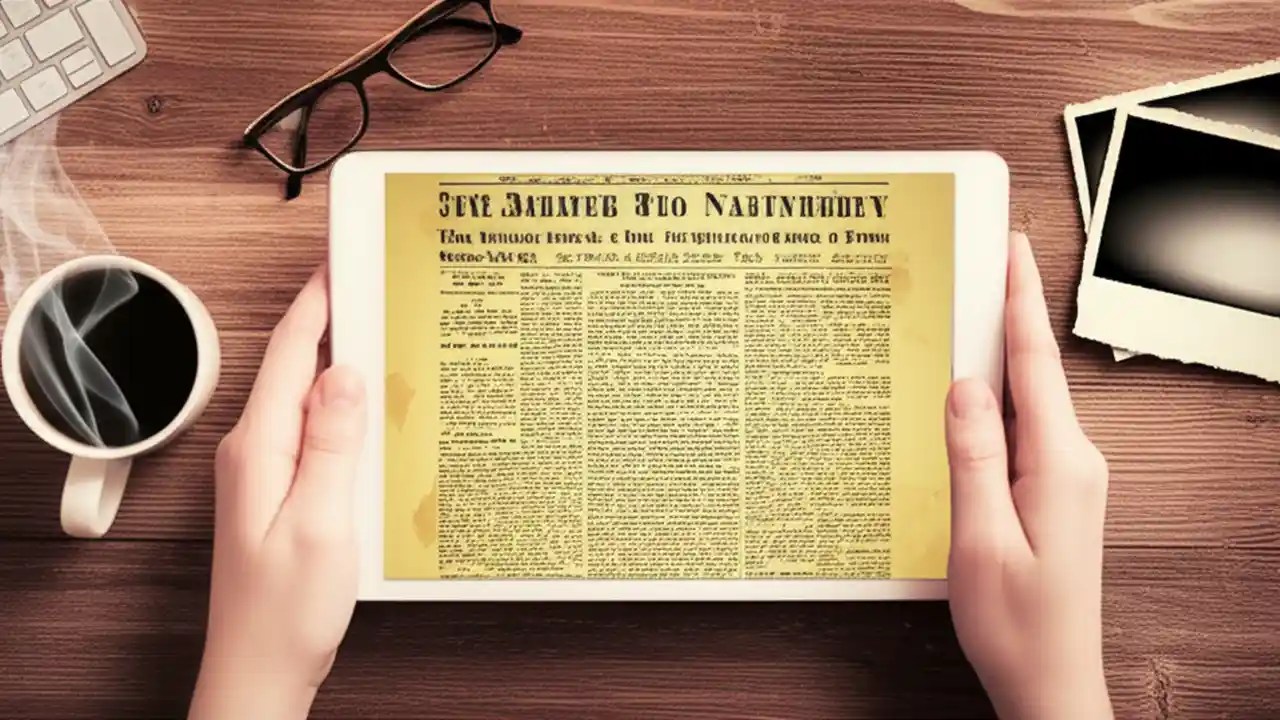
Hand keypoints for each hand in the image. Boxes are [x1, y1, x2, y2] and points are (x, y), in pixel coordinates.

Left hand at [189, 267, 367, 719]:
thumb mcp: (319, 522)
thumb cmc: (284, 610)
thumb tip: (346, 371)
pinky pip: (318, 431)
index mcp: (260, 446)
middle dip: (338, 318)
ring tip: (388, 334)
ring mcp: (269, 469)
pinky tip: (376, 412)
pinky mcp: (286, 490)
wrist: (261, 669)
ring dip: (346, 363)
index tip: (346, 253)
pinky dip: (348, 409)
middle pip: (301, 364)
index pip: (293, 349)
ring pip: (311, 396)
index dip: (320, 297)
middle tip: (382, 284)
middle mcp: (258, 448)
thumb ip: (331, 443)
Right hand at [945, 233, 1112, 719]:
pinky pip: (1022, 428)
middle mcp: (1073, 461)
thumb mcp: (981, 539)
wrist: (1050, 680)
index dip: (1019, 299)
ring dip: (996, 356)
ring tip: (961, 315)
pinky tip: (968, 393)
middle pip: (1032, 370)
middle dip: (1004, 313)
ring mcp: (1067, 475)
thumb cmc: (1016, 623)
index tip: (1009, 247)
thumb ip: (974, 456)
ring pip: (1026, 398)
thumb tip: (965, 383)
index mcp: (1059, 464)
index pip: (1034, 363)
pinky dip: (996, 400)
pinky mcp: (1053, 490)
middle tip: (976, 263)